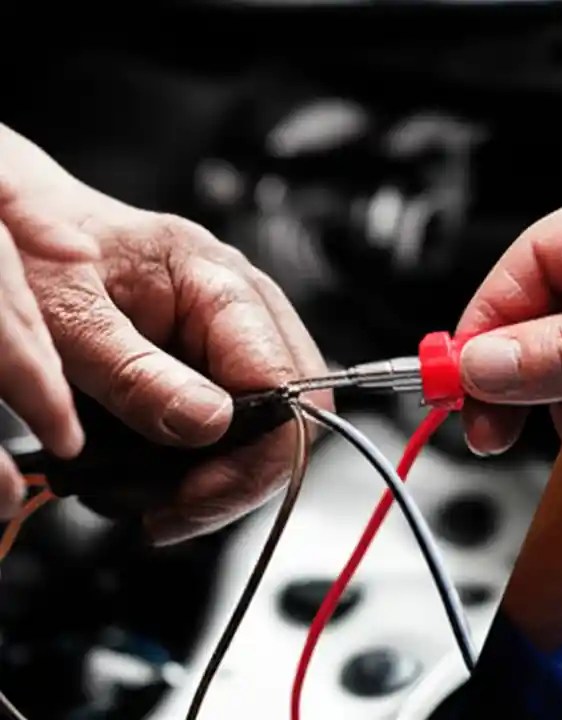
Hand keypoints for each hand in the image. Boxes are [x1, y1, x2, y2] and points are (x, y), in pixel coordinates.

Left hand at [1, 124, 331, 543]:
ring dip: (225, 475)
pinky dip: (208, 461)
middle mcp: (246, 305)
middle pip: (299, 411)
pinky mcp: (220, 359)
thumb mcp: (69, 320)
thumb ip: (137, 374)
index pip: (285, 384)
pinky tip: (162, 476)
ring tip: (157, 499)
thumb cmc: (37, 250)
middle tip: (176, 512)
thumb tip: (210, 424)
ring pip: (278, 423)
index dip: (252, 455)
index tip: (191, 499)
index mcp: (219, 282)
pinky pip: (245, 420)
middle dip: (245, 475)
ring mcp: (239, 333)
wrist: (21, 223)